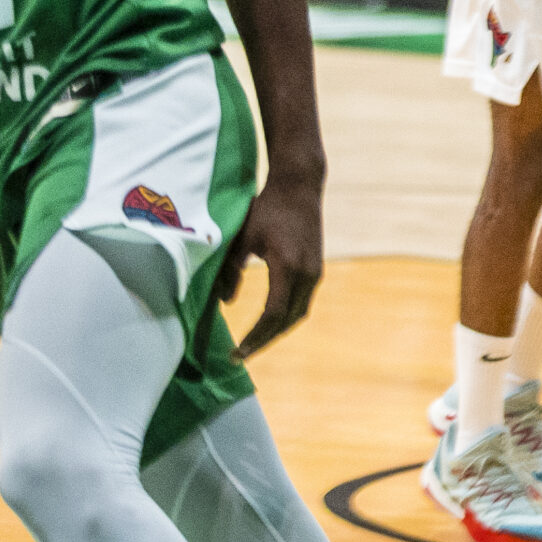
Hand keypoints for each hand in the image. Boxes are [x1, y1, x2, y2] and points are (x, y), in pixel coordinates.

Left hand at [218, 167, 324, 358]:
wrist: (299, 186)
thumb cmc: (266, 208)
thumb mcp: (242, 237)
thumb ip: (231, 270)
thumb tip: (225, 303)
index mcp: (287, 266)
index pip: (273, 314)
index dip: (255, 337)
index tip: (237, 352)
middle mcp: (307, 273)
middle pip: (288, 320)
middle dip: (264, 340)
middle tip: (240, 355)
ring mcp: (315, 272)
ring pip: (298, 313)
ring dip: (277, 330)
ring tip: (252, 343)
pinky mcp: (316, 269)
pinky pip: (302, 302)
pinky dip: (285, 316)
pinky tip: (268, 321)